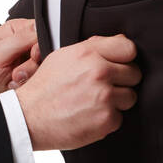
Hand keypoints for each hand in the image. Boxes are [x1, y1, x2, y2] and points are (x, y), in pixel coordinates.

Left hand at [0, 19, 39, 100]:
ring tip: (13, 77)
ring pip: (43, 64)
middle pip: (44, 48)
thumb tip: (39, 28)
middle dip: (32, 63)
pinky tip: (14, 82)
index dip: (39, 43)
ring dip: (28, 74)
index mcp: (15, 29)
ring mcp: (26, 58)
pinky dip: (27, 81)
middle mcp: (23, 42)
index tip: (32, 55)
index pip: (39, 29)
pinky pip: (39, 76)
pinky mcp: (29, 73)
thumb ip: (19, 39)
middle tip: (18, 70)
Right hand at [15, 35, 141, 150]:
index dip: (125, 58)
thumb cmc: (43, 89)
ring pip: (130, 97)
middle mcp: (99, 72)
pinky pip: (120, 117)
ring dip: (116, 101)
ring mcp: (104, 96)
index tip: (119, 65)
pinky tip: (89, 116)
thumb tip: (118, 43)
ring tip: (94, 102)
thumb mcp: (62, 57)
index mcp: (88, 54)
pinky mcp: (107, 119)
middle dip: (122, 81)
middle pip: (134, 74)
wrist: (28, 117)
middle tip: (103, 87)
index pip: (128, 48)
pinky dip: (107, 119)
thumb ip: (92, 48)